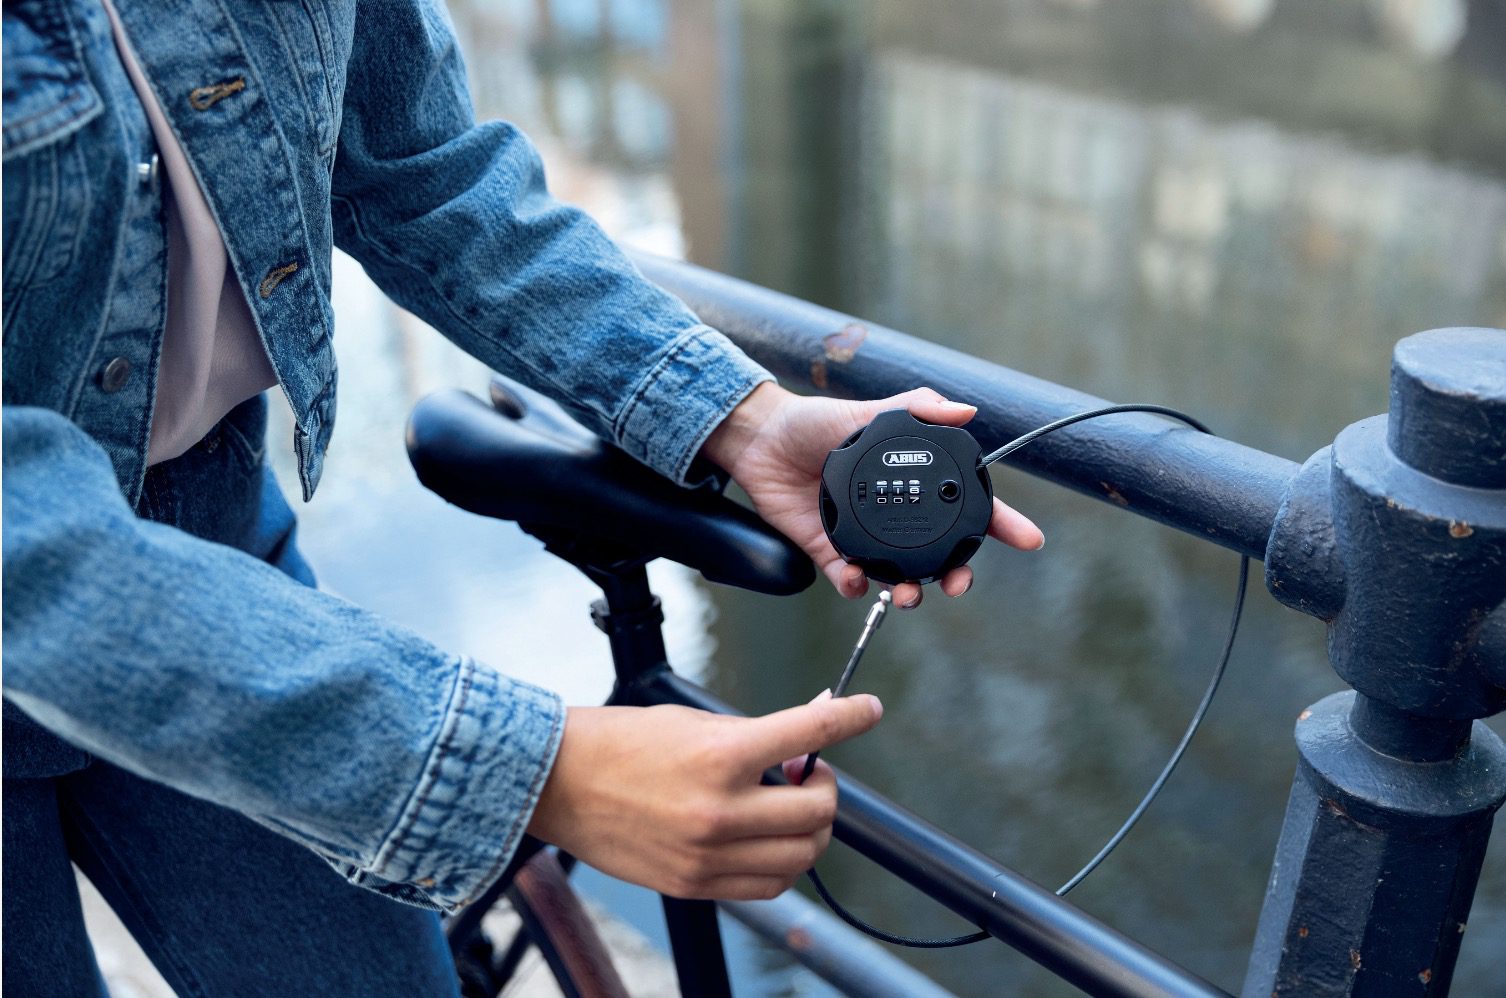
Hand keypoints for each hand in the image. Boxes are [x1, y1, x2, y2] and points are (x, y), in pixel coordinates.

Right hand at [525, 693, 881, 899]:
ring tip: (783, 806)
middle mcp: (719, 809)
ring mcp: (708, 854)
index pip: (810, 731)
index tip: (869, 709)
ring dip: (809, 828)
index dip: (852, 716)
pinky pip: (768, 885)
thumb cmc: (621, 742)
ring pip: (801, 854)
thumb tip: (815, 718)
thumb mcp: (693, 720)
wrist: (557, 783)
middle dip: (824, 787)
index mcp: (720, 754)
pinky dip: (782, 861)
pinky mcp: (695, 883)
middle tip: (805, 772)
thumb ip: (757, 731)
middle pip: (817, 809)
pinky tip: (765, 838)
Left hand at [701, 383, 1044, 607]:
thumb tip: (967, 411)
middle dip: (958, 574)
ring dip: (912, 592)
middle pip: (940, 553)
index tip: (1028, 539)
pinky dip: (857, 586)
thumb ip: (918, 406)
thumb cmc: (817, 421)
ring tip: (910, 595)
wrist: (762, 439)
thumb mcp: (871, 408)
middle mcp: (894, 513)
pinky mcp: (829, 551)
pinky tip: (856, 580)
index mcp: (912, 481)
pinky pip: (850, 579)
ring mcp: (864, 535)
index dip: (999, 523)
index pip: (964, 505)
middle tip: (960, 584)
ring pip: (900, 576)